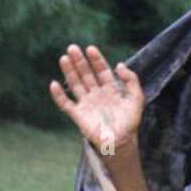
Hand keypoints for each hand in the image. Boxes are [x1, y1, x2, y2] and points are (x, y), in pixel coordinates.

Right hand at [48, 44, 143, 159]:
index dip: (96, 60)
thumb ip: (132, 81)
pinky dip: (58, 95)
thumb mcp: (136, 99)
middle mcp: (96, 94)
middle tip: (72, 48)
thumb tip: (120, 64)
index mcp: (110, 89)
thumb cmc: (130, 122)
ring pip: (75, 84)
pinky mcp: (78, 115)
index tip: (90, 48)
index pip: (102, 71)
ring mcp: (86, 104)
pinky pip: (65, 104)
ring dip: (69, 72)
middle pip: (86, 74)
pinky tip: (54, 84)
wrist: (121, 142)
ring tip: (64, 58)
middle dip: (79, 61)